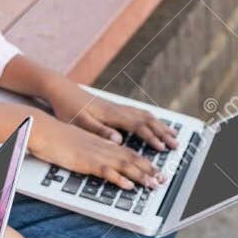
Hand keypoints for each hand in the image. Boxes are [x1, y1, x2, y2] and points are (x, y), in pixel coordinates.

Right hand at [30, 115, 163, 189]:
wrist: (43, 130)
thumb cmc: (58, 137)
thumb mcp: (80, 143)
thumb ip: (94, 150)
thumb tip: (105, 156)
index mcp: (103, 142)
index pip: (129, 151)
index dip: (145, 161)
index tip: (156, 170)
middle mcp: (103, 146)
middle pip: (132, 157)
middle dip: (150, 169)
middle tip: (163, 180)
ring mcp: (96, 153)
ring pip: (124, 164)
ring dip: (141, 175)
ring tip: (153, 185)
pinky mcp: (86, 161)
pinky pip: (106, 171)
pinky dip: (119, 179)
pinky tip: (128, 186)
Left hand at [43, 82, 178, 151]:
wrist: (60, 89)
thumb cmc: (67, 107)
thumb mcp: (79, 122)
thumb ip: (100, 131)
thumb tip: (118, 140)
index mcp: (111, 114)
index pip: (138, 126)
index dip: (151, 138)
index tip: (162, 148)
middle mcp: (118, 109)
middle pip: (147, 120)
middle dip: (163, 133)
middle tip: (176, 144)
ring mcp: (117, 107)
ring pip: (145, 115)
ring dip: (160, 126)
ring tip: (173, 135)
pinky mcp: (114, 107)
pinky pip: (139, 113)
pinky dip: (151, 120)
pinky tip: (155, 125)